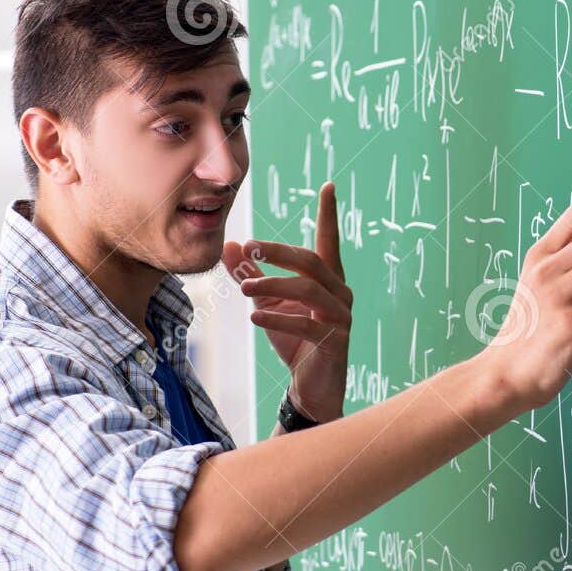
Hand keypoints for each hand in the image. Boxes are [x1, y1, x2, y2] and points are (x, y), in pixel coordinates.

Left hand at [223, 180, 351, 423]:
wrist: (309, 385)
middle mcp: (340, 292)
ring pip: (308, 289)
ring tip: (244, 290)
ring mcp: (341, 316)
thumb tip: (231, 246)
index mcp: (328, 279)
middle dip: (278, 252)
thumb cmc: (293, 338)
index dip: (330, 214)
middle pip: (311, 260)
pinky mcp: (335, 340)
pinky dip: (278, 319)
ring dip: (272, 285)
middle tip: (249, 247)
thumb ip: (251, 275)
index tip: (329, 186)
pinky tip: (255, 318)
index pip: (329, 241)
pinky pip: (305, 324)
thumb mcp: (267, 302)